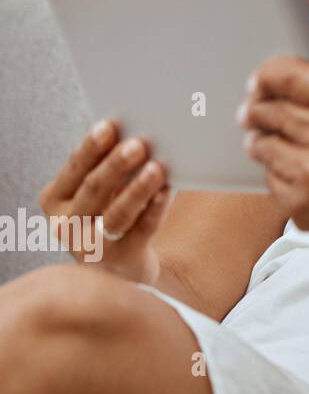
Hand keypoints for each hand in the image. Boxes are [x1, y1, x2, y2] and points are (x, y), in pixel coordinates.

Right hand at [38, 120, 172, 284]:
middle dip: (116, 165)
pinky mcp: (121, 260)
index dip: (91, 148)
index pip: (74, 169)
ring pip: (117, 214)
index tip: (109, 126)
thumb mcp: (99, 192)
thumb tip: (137, 132)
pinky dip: (155, 209)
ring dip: (137, 189)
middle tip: (138, 144)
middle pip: (94, 190)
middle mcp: (66, 224)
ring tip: (156, 168)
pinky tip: (167, 192)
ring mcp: (91, 246)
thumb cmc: (109, 212)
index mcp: (56, 199)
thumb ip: (108, 167)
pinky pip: (142, 230)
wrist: (119, 268)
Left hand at [238, 20, 308, 269]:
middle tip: (265, 111)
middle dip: (261, 107)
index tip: (264, 81)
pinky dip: (280, 173)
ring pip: (260, 144)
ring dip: (267, 140)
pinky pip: (269, 179)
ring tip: (290, 143)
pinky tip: (305, 173)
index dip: (267, 75)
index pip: (284, 75)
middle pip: (264, 109)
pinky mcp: (303, 208)